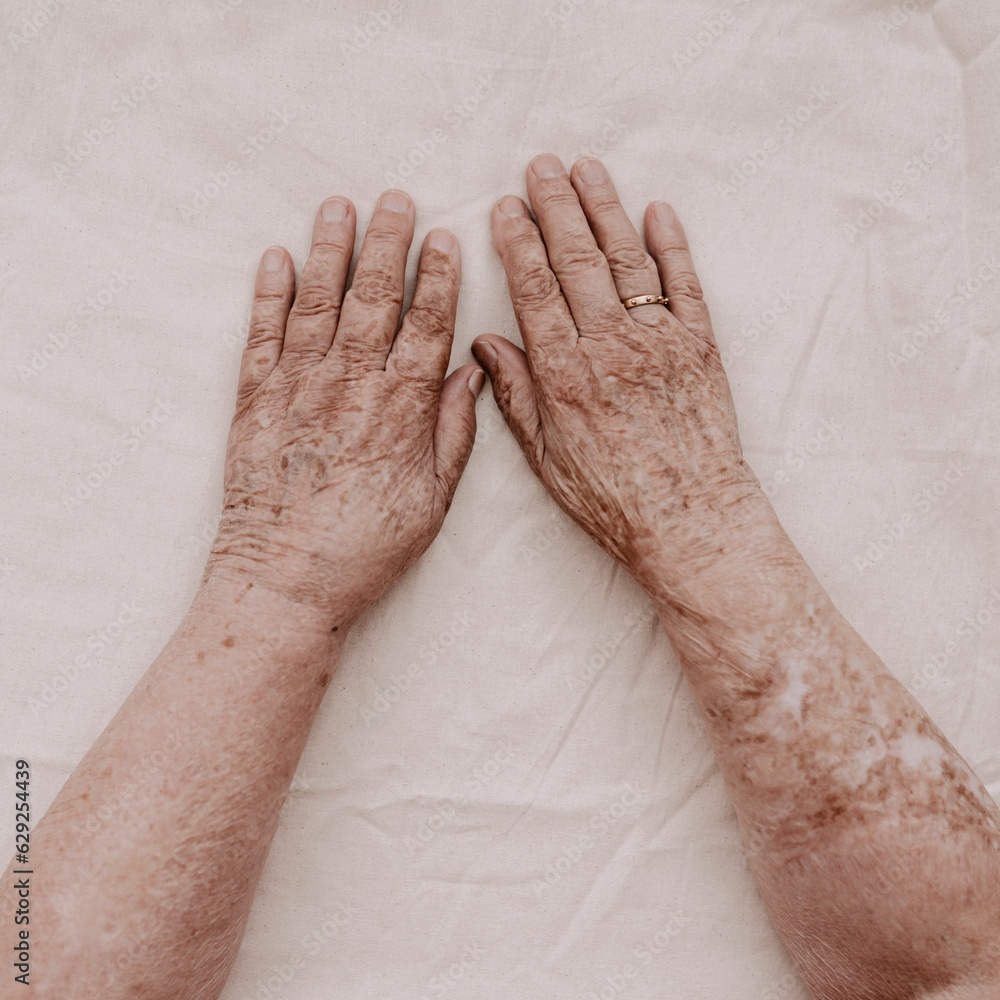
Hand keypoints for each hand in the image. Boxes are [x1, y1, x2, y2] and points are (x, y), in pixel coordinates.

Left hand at [207, 190, 482, 623]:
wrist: (284, 580)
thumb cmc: (366, 548)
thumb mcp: (433, 501)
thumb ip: (454, 431)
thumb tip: (470, 371)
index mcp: (401, 410)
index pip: (426, 326)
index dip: (438, 278)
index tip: (445, 239)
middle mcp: (351, 386)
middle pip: (373, 299)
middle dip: (387, 244)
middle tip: (396, 199)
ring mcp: (298, 387)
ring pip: (317, 303)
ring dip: (328, 251)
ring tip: (338, 206)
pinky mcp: (254, 399)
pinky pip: (261, 333)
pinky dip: (267, 293)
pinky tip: (276, 258)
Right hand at [473, 154, 765, 592]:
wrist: (691, 520)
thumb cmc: (613, 498)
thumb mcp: (546, 460)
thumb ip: (516, 397)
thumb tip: (486, 344)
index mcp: (566, 373)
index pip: (535, 290)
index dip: (519, 243)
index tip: (507, 207)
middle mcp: (611, 346)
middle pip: (578, 260)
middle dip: (557, 207)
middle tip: (541, 165)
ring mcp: (660, 341)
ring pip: (627, 260)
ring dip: (606, 210)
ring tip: (588, 169)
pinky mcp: (700, 345)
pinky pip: (685, 282)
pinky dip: (672, 244)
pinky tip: (657, 211)